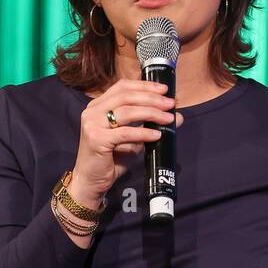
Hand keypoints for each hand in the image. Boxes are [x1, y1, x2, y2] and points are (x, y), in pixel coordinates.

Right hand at [69, 79, 183, 205]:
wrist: (91, 181)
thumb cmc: (111, 160)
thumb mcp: (133, 139)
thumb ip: (149, 125)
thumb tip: (177, 117)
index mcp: (98, 105)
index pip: (123, 87)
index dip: (145, 86)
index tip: (164, 90)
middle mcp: (93, 111)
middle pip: (126, 96)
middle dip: (152, 98)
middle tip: (170, 104)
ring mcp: (92, 124)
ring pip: (126, 112)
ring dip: (151, 113)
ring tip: (168, 119)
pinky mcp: (96, 139)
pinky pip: (125, 133)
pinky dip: (143, 133)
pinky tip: (156, 135)